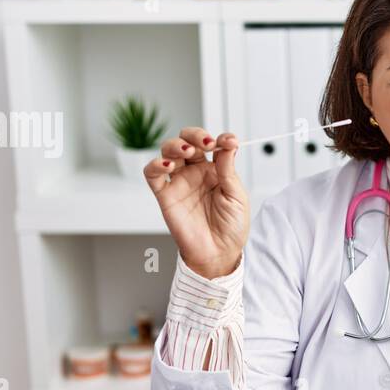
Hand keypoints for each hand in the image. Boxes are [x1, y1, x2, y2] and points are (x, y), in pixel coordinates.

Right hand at [144, 127, 248, 278]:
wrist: (219, 253)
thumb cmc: (231, 228)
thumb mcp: (237, 196)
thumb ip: (228, 170)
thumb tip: (228, 143)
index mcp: (215, 170)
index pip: (213, 144)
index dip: (220, 138)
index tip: (230, 141)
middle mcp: (196, 173)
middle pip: (187, 141)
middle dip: (195, 135)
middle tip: (207, 144)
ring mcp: (179, 182)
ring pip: (168, 151)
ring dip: (176, 145)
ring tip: (188, 152)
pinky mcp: (165, 195)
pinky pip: (152, 174)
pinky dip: (155, 164)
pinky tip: (168, 166)